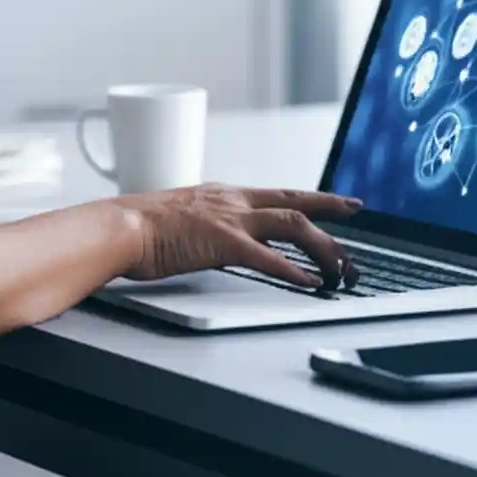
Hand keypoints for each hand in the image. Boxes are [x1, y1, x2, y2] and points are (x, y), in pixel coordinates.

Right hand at [121, 185, 363, 290]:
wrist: (119, 227)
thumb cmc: (140, 229)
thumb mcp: (182, 219)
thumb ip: (206, 226)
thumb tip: (213, 240)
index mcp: (224, 196)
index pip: (279, 193)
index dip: (312, 198)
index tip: (336, 201)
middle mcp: (233, 201)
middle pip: (295, 203)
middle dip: (331, 208)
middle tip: (357, 212)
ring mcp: (230, 219)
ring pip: (293, 226)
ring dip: (323, 247)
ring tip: (340, 267)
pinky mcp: (222, 242)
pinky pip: (269, 258)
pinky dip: (294, 271)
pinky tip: (310, 283)